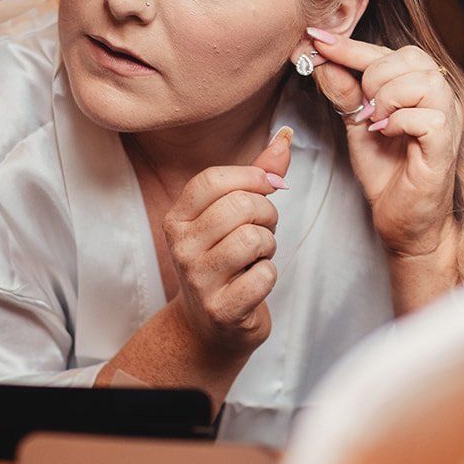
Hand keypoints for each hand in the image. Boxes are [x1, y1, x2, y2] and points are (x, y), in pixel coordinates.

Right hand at [162, 128, 291, 360]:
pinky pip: (264, 276)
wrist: (210, 327)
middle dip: (267, 215)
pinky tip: (255, 283)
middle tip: (262, 231)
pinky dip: (270, 276)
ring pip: (254, 239)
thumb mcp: (232, 216)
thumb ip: (257, 175)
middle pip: (240, 206)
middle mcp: (181, 247)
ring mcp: (198, 280)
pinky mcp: (222, 310)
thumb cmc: (226, 261)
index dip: (250, 177)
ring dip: (269, 246)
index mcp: (177, 218)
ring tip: (256, 257)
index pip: (212, 180)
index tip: (267, 188)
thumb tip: (286, 136)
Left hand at [306, 29, 462, 257]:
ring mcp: (449, 119)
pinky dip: (399, 123)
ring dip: (388, 99)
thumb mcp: (356, 125)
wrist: (402, 220)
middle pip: (410, 57)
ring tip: (377, 122)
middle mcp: (440, 97)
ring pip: (423, 81)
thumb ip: (344, 92)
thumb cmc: (387, 173)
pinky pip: (427, 117)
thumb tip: (323, 60)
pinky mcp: (447, 145)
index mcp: (419, 87)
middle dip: (374, 77)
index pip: (388, 52)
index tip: (316, 39)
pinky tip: (388, 136)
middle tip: (364, 108)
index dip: (350, 45)